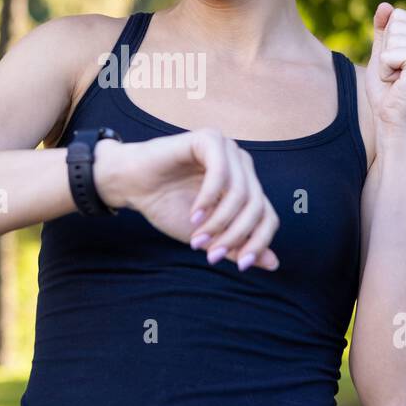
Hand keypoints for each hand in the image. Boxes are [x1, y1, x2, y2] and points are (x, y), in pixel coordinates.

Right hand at [94, 130, 279, 271]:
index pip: (267, 217)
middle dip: (234, 236)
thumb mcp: (207, 235)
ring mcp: (228, 150)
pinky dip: (209, 199)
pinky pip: (220, 173)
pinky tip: (194, 215)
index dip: (258, 243)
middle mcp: (243, 166)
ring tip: (197, 238)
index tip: (240, 266)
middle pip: (257, 207)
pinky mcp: (209, 139)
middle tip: (211, 254)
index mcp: (247, 186)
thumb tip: (273, 264)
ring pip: (240, 193)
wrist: (132, 185)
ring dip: (219, 222)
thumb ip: (237, 246)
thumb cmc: (168, 206)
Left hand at [365, 2, 405, 136]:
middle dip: (388, 52)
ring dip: (387, 62)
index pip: (399, 17)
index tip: (399, 66)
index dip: (389, 43)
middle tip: (399, 75)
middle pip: (397, 24)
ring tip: (400, 80)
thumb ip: (385, 30)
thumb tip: (385, 5)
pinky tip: (400, 83)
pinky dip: (386, 69)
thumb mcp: (384, 54)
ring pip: (393, 36)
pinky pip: (389, 53)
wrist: (394, 122)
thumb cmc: (389, 92)